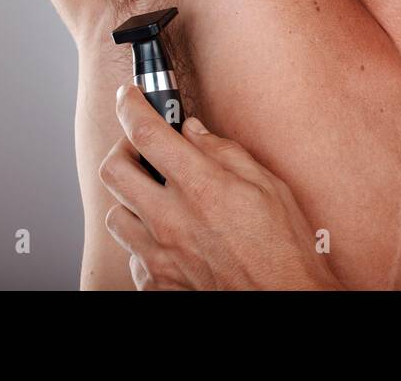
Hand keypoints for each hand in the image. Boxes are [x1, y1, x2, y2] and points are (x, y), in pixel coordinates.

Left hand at [99, 83, 342, 290]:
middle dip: (123, 150)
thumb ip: (224, 153)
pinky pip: (131, 254)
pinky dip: (143, 241)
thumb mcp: (268, 187)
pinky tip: (167, 238)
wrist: (286, 303)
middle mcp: (172, 220)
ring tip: (156, 199)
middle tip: (143, 150)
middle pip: (114, 170)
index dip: (131, 106)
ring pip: (115, 214)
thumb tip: (193, 131)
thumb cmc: (285, 251)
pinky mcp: (157, 284)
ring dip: (130, 199)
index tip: (130, 97)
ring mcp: (160, 256)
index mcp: (201, 187)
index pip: (146, 133)